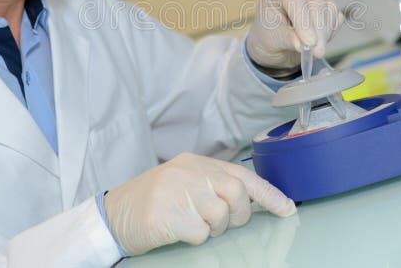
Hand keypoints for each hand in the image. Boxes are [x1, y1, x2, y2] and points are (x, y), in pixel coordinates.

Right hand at [103, 153, 296, 255]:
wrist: (113, 214)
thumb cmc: (152, 201)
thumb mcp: (184, 182)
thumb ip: (213, 184)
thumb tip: (251, 200)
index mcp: (197, 163)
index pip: (243, 175)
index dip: (269, 194)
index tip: (287, 208)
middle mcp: (191, 172)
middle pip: (237, 194)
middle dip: (238, 215)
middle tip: (222, 222)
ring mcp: (180, 191)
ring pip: (221, 216)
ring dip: (212, 228)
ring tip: (190, 223)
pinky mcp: (171, 214)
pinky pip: (200, 234)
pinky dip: (194, 237)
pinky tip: (176, 229)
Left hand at [247, 0, 343, 69]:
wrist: (275, 42)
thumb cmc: (268, 36)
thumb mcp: (271, 40)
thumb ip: (287, 40)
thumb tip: (302, 45)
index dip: (304, 21)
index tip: (309, 43)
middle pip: (316, 2)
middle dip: (318, 30)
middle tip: (317, 53)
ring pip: (329, 10)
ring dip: (324, 34)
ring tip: (311, 50)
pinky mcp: (327, 6)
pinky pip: (336, 18)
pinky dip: (329, 33)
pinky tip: (317, 42)